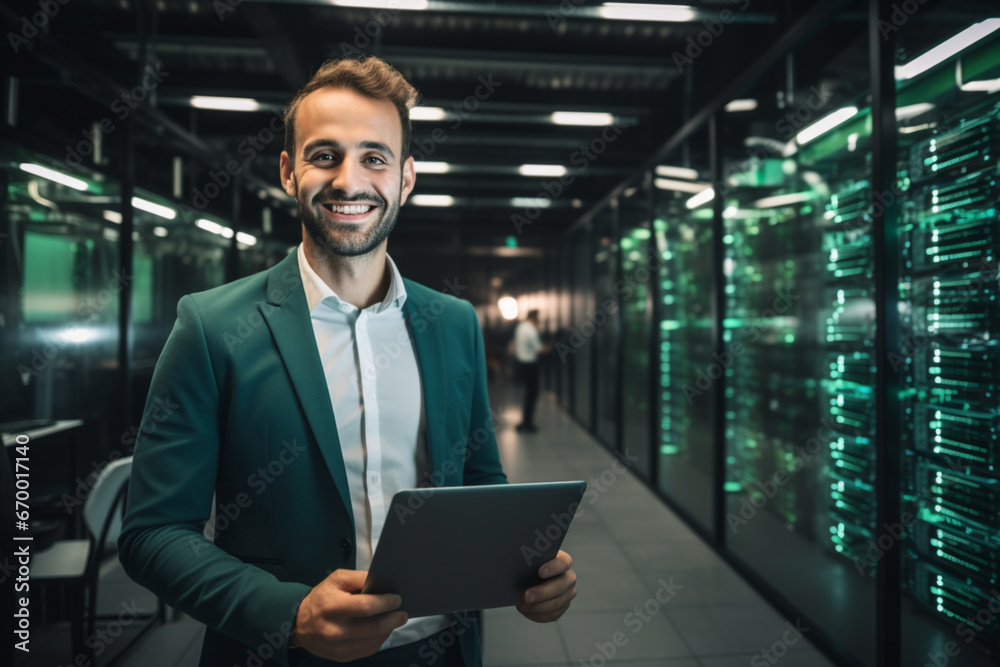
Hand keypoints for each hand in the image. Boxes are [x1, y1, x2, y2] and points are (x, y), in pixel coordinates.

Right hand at [292, 569, 407, 661]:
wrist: (300, 624)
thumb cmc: (321, 597)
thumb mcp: (336, 579)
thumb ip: (359, 578)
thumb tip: (382, 582)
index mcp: (332, 607)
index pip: (365, 607)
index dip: (385, 603)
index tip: (397, 599)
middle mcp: (335, 630)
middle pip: (373, 627)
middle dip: (393, 619)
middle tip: (403, 613)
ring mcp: (339, 647)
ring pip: (374, 641)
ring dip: (388, 630)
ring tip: (395, 620)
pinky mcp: (342, 657)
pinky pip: (369, 650)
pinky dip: (379, 639)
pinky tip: (382, 630)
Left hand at [517, 550, 576, 622]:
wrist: (532, 576)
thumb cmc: (531, 565)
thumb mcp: (531, 560)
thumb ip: (528, 561)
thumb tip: (518, 566)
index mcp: (564, 561)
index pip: (563, 563)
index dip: (553, 568)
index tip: (540, 572)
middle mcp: (569, 578)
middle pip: (560, 587)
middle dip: (542, 593)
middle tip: (526, 596)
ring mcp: (568, 594)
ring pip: (557, 603)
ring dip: (538, 606)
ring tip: (522, 604)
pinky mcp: (563, 607)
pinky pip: (552, 615)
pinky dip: (537, 614)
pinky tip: (526, 610)